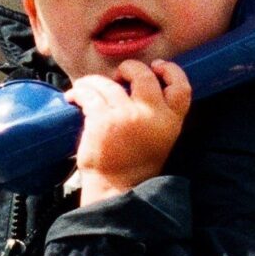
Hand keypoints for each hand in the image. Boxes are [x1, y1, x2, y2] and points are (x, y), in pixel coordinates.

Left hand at [69, 58, 189, 205]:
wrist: (116, 189)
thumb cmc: (134, 166)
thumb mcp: (159, 140)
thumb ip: (157, 115)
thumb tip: (138, 86)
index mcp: (170, 122)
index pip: (181, 87)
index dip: (170, 70)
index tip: (156, 66)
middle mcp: (152, 115)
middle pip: (143, 75)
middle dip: (128, 69)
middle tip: (118, 75)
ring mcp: (126, 116)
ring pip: (108, 83)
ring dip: (94, 81)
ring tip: (86, 87)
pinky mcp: (102, 120)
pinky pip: (89, 94)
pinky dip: (79, 92)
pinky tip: (73, 97)